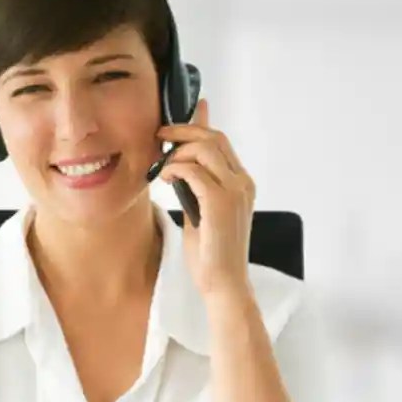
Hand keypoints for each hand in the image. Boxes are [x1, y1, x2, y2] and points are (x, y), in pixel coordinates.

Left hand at [155, 98, 255, 299]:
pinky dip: (175, 168)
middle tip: (159, 136)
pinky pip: (193, 171)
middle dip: (183, 131)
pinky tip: (164, 177)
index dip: (198, 125)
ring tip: (161, 167)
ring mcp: (235, 190)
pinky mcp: (220, 202)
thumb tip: (179, 169)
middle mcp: (242, 182)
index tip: (176, 119)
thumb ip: (195, 187)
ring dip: (177, 151)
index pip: (221, 142)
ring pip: (204, 149)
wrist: (222, 281)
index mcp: (241, 183)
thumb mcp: (200, 211)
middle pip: (214, 138)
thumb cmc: (210, 251)